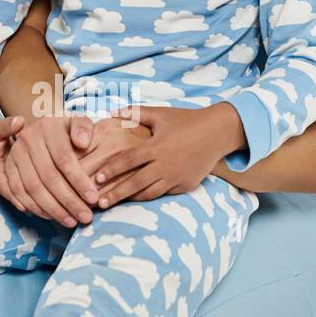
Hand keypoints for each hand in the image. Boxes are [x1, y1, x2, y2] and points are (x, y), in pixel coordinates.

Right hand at [3, 115, 103, 226]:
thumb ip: (84, 129)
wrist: (42, 129)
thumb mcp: (78, 122)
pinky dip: (33, 207)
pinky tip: (50, 217)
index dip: (79, 181)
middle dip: (69, 201)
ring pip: (32, 187)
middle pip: (48, 176)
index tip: (94, 198)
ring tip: (71, 221)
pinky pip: (17, 191)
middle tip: (85, 217)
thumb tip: (82, 143)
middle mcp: (28, 139)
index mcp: (48, 126)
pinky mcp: (7, 167)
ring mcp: (15, 153)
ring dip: (52, 208)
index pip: (64, 159)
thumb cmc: (67, 130)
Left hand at [79, 103, 243, 205]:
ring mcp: (177, 177)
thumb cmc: (186, 120)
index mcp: (157, 146)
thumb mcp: (161, 113)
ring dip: (131, 199)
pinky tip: (136, 200)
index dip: (112, 170)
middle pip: (135, 182)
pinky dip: (149, 196)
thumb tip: (113, 112)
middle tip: (98, 202)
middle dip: (116, 193)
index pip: (129, 160)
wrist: (218, 132)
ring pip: (149, 193)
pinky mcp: (186, 185)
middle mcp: (166, 164)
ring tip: (114, 204)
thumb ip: (136, 113)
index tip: (97, 178)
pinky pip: (164, 193)